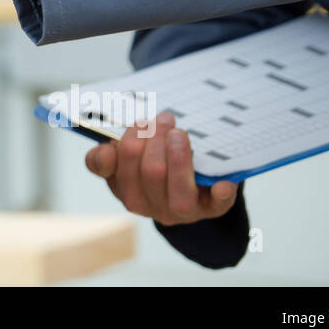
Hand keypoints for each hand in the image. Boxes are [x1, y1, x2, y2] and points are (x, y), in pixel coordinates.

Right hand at [85, 111, 237, 225]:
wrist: (186, 188)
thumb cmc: (153, 162)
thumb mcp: (127, 157)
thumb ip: (107, 155)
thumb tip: (105, 153)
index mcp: (123, 188)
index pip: (113, 167)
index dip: (127, 142)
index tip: (140, 123)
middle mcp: (147, 205)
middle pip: (150, 171)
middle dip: (157, 138)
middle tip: (165, 118)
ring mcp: (179, 211)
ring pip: (178, 188)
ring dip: (180, 156)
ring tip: (180, 133)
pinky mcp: (209, 210)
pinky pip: (216, 206)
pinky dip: (220, 195)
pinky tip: (223, 184)